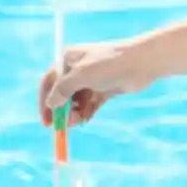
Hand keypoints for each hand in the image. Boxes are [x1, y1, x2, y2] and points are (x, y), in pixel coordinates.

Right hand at [37, 41, 155, 126]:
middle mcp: (78, 69)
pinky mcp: (104, 89)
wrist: (142, 63)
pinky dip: (86, 113)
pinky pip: (90, 105)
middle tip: (62, 127)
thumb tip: (51, 104)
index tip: (45, 121)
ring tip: (78, 121)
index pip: (49, 82)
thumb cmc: (109, 64)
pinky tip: (86, 119)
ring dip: (74, 113)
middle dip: (61, 110)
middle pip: (62, 93)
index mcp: (68, 59)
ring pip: (76, 101)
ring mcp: (92, 80)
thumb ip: (63, 89)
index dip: (45, 101)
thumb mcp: (81, 75)